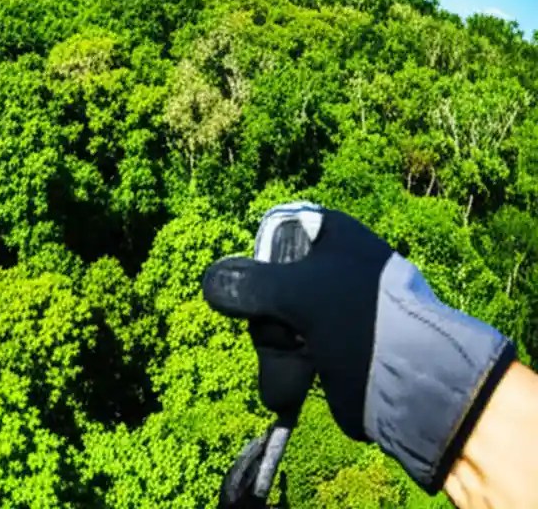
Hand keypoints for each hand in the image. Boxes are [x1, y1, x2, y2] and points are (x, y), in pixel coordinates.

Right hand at [203, 203, 514, 491]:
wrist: (414, 381)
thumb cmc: (360, 320)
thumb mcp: (296, 293)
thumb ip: (247, 285)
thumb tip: (210, 282)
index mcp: (334, 237)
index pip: (276, 236)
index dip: (262, 265)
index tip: (264, 289)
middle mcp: (333, 267)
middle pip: (269, 285)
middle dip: (268, 320)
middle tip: (283, 335)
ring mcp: (333, 308)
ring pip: (276, 321)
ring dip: (276, 351)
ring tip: (292, 373)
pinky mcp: (333, 344)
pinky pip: (291, 348)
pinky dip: (286, 368)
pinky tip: (287, 389)